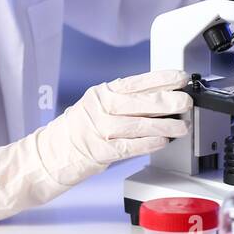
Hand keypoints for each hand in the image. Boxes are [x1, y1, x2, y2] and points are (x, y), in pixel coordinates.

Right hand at [0, 69, 190, 223]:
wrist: (47, 156)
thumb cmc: (76, 133)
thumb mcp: (98, 109)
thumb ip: (125, 104)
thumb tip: (161, 101)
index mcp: (101, 93)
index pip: (136, 82)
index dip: (161, 78)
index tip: (181, 77)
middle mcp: (99, 107)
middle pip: (139, 101)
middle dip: (167, 100)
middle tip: (186, 101)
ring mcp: (97, 129)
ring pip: (137, 124)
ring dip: (163, 124)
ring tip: (181, 125)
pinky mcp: (97, 152)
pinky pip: (127, 146)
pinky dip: (147, 143)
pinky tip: (162, 141)